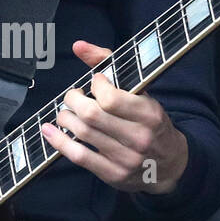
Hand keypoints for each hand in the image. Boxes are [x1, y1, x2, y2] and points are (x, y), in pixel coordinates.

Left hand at [40, 39, 188, 194]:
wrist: (170, 164)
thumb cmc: (151, 122)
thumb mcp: (141, 92)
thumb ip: (109, 64)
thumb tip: (79, 46)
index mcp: (149, 114)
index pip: (111, 99)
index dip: (95, 86)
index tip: (95, 83)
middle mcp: (139, 137)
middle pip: (91, 115)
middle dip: (73, 101)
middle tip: (72, 97)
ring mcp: (126, 159)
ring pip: (82, 134)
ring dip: (65, 118)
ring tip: (65, 112)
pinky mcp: (113, 174)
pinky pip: (79, 156)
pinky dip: (59, 142)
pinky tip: (50, 131)